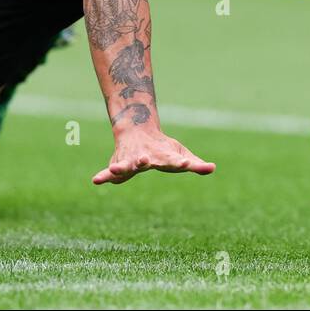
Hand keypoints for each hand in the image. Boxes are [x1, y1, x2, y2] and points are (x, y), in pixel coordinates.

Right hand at [92, 126, 215, 184]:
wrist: (136, 129)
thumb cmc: (162, 147)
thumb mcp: (180, 154)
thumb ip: (195, 164)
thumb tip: (213, 168)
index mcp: (163, 156)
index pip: (173, 160)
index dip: (179, 163)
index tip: (186, 165)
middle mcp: (146, 157)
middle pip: (146, 161)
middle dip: (145, 161)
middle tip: (144, 160)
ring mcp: (131, 160)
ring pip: (126, 164)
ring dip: (121, 167)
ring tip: (114, 169)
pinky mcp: (119, 164)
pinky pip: (109, 172)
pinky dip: (103, 176)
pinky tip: (95, 181)